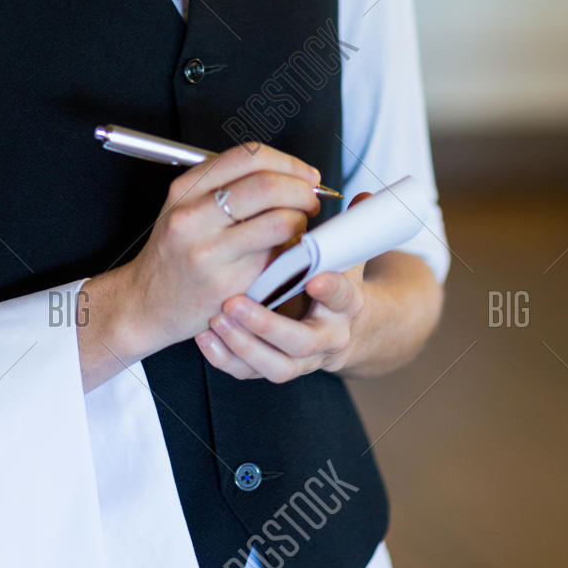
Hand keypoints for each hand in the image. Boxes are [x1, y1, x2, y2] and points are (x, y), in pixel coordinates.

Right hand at [119, 143, 323, 355]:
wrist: (148, 303)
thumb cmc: (175, 252)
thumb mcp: (185, 206)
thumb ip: (228, 185)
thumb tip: (292, 175)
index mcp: (185, 190)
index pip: (248, 157)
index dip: (288, 162)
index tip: (303, 175)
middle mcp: (193, 218)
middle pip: (267, 185)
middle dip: (302, 190)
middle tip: (309, 200)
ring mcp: (209, 253)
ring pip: (279, 222)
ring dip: (301, 221)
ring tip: (297, 226)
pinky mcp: (228, 284)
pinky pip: (277, 259)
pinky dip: (291, 251)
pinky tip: (284, 252)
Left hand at [195, 192, 373, 381]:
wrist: (336, 328)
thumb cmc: (332, 282)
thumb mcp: (345, 257)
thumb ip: (348, 229)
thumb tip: (361, 195)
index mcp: (346, 304)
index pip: (343, 297)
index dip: (331, 289)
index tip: (313, 278)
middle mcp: (327, 337)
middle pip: (303, 342)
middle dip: (267, 325)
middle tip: (235, 303)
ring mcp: (301, 359)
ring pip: (276, 365)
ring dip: (243, 343)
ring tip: (216, 317)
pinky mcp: (274, 367)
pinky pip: (248, 373)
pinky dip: (225, 358)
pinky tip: (206, 336)